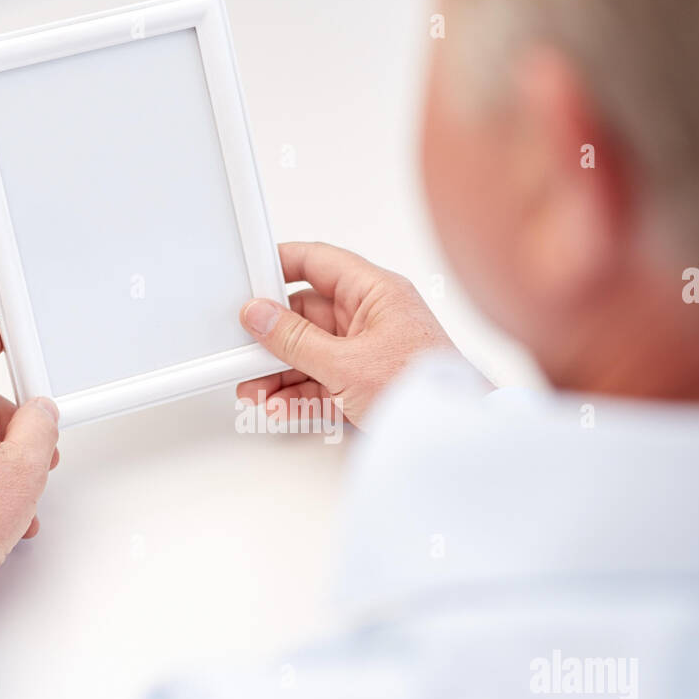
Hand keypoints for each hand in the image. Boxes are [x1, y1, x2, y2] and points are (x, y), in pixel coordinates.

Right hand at [237, 242, 455, 427]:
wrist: (453, 436)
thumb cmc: (424, 388)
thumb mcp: (347, 364)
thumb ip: (296, 340)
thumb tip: (260, 316)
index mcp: (376, 292)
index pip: (319, 262)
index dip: (280, 265)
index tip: (249, 278)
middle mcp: (371, 317)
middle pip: (307, 316)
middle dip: (273, 339)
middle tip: (245, 352)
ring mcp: (368, 351)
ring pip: (311, 353)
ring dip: (281, 373)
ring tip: (256, 390)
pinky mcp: (365, 382)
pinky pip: (322, 380)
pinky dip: (299, 394)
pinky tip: (279, 405)